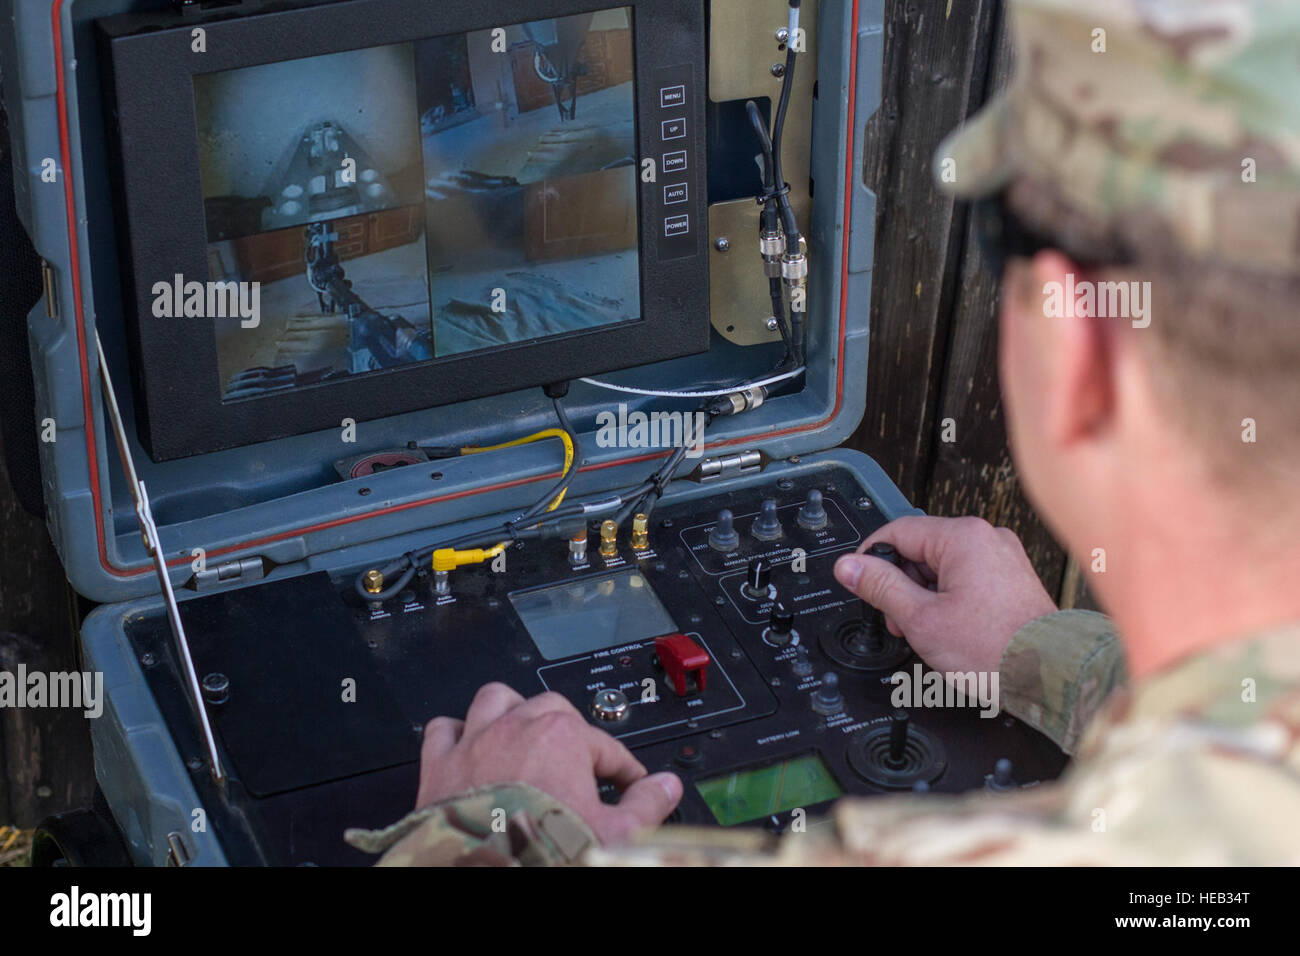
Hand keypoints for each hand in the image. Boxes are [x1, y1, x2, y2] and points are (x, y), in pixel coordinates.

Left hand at [415, 683, 682, 844]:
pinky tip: (468, 742)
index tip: (629, 784)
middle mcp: (517, 729)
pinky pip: (444, 728)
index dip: (624, 769)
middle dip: (570, 730)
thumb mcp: (615, 835)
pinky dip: (457, 732)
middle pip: (552, 708)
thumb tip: (666, 789)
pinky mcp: (440, 765)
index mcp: (563, 738)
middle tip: (580, 760)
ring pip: (496, 701)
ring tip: (525, 731)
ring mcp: (476, 743)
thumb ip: (646, 806)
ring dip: (513, 712)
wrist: (486, 872)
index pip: (606, 745)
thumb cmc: (544, 853)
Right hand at [832, 516, 1056, 675]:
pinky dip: (949, 598)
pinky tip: (949, 628)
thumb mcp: (920, 618)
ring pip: (943, 565)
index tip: (858, 579)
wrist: (1049, 676)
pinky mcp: (1011, 578)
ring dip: (924, 594)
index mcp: (963, 538)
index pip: (897, 531)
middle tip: (898, 619)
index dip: (871, 557)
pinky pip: (966, 577)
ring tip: (928, 631)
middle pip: (920, 549)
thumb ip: (879, 587)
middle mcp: (986, 538)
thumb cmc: (997, 649)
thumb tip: (849, 566)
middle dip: (901, 584)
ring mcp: (1002, 557)